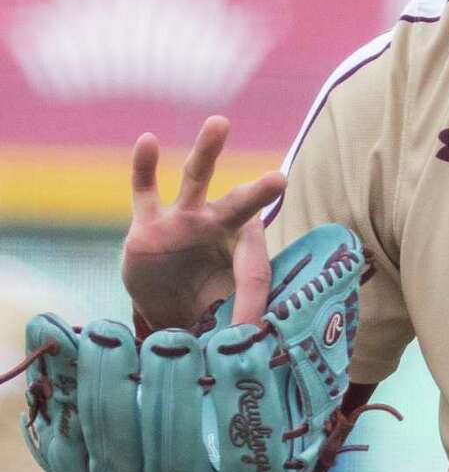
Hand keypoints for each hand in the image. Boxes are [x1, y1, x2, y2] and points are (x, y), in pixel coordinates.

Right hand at [121, 116, 285, 329]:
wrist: (165, 302)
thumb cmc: (206, 301)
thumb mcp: (224, 315)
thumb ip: (239, 323)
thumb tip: (252, 347)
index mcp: (242, 251)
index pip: (254, 272)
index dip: (252, 304)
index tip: (249, 332)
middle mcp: (216, 228)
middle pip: (240, 207)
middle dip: (257, 194)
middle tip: (279, 181)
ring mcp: (181, 220)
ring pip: (197, 180)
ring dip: (206, 153)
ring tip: (219, 123)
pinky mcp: (148, 223)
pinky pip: (145, 190)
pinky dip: (145, 167)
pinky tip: (147, 142)